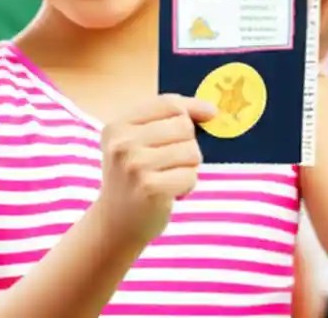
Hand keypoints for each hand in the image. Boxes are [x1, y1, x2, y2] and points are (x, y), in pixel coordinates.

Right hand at [95, 95, 216, 246]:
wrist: (115, 224)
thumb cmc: (135, 177)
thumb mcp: (140, 142)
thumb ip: (172, 119)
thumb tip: (211, 110)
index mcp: (118, 127)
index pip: (168, 104)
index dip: (192, 109)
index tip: (209, 115)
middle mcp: (122, 144)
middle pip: (183, 126)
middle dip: (187, 145)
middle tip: (170, 163)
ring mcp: (135, 166)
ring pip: (191, 151)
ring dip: (188, 168)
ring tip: (167, 178)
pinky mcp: (150, 189)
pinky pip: (191, 176)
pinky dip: (186, 186)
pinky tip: (169, 193)